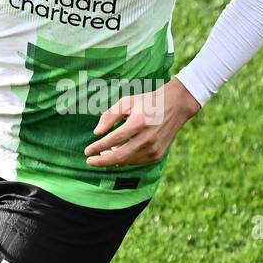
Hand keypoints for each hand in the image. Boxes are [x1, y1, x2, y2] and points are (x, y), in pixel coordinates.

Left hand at [83, 77, 200, 167]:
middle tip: (89, 161)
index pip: (114, 139)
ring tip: (104, 154)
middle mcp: (147, 137)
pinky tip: (118, 152)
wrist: (175, 106)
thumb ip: (110, 115)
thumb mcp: (127, 101)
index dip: (98, 147)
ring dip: (112, 160)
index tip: (87, 151)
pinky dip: (124, 160)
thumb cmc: (147, 102)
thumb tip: (96, 132)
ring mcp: (154, 148)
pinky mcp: (157, 154)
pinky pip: (136, 161)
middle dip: (101, 161)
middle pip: (119, 156)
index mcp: (138, 121)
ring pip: (127, 161)